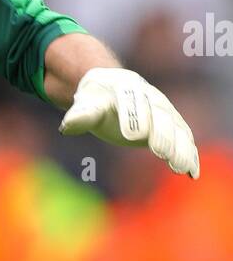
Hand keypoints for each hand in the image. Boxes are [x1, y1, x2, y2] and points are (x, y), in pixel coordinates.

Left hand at [59, 67, 198, 177]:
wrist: (113, 86)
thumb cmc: (96, 98)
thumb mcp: (86, 103)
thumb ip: (81, 114)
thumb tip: (67, 125)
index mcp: (127, 89)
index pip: (133, 104)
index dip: (135, 119)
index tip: (136, 137)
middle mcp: (150, 98)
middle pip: (160, 116)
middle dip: (162, 134)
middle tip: (163, 154)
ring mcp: (164, 110)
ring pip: (176, 128)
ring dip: (181, 148)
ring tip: (181, 169)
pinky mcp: (172, 124)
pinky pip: (184, 138)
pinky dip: (189, 154)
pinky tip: (192, 174)